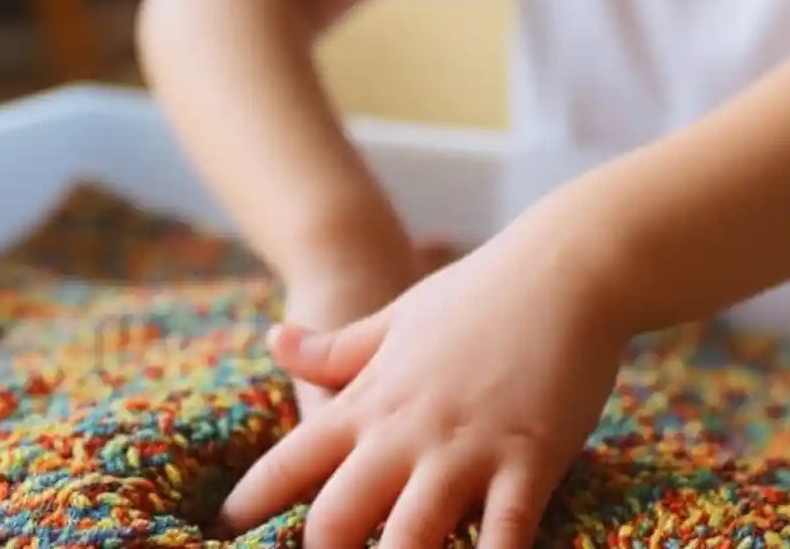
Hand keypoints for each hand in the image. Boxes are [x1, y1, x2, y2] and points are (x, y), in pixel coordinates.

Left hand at [223, 232, 629, 546]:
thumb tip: (274, 342)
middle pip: (337, 521)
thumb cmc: (481, 291)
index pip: (290, 462)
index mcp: (370, 398)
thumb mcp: (396, 316)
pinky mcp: (528, 459)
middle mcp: (405, 431)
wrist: (564, 267)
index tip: (225, 529)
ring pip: (412, 538)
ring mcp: (465, 448)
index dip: (250, 503)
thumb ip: (336, 348)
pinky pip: (504, 534)